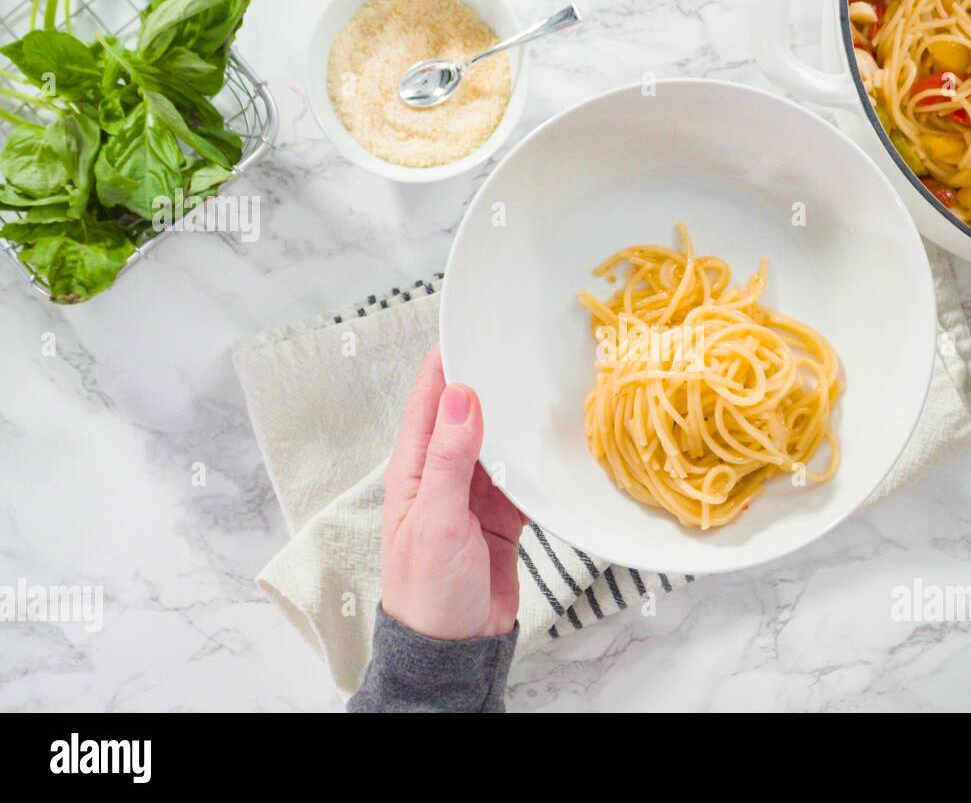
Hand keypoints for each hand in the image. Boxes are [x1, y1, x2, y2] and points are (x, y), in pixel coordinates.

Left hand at [380, 345, 524, 639]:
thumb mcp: (435, 520)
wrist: (453, 647)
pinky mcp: (503, 515)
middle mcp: (444, 474)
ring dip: (517, 419)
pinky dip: (538, 460)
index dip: (446, 361)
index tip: (469, 323)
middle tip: (520, 344)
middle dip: (489, 380)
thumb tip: (462, 396)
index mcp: (415, 469)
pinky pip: (523, 476)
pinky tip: (555, 443)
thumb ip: (449, 458)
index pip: (430, 401)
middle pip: (469, 414)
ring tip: (544, 383)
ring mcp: (475, 494)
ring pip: (500, 442)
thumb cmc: (428, 590)